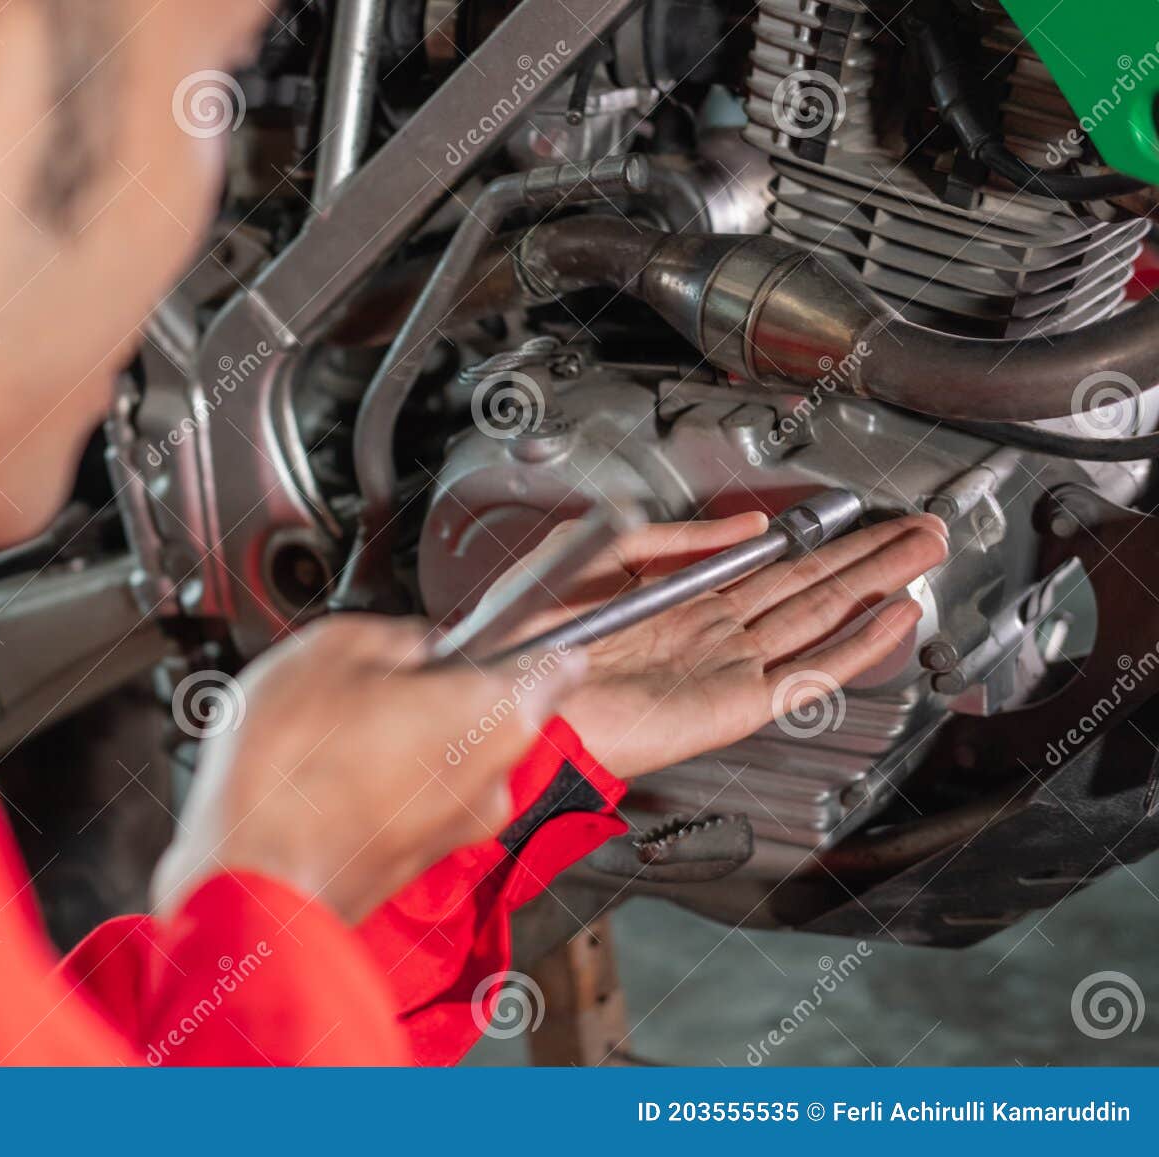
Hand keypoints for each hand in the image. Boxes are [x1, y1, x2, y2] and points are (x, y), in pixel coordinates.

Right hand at [151, 616, 587, 923]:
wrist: (248, 879)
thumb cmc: (290, 771)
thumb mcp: (330, 649)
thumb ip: (395, 635)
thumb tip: (414, 646)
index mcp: (495, 713)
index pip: (559, 665)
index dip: (530, 641)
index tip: (499, 632)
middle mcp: (494, 779)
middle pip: (493, 711)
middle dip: (443, 690)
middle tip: (378, 676)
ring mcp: (458, 829)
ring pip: (449, 757)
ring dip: (407, 738)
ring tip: (335, 728)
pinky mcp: (416, 862)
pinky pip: (417, 800)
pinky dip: (385, 783)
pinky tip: (326, 772)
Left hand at [468, 509, 948, 780]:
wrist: (518, 696)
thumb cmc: (539, 637)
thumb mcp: (607, 555)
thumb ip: (681, 538)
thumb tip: (749, 526)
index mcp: (685, 599)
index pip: (774, 564)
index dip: (824, 540)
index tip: (865, 518)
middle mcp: (715, 632)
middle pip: (811, 587)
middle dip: (870, 558)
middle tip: (923, 532)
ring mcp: (730, 667)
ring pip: (821, 618)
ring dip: (875, 587)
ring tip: (924, 557)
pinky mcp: (734, 704)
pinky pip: (808, 672)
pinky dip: (855, 646)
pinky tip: (892, 618)